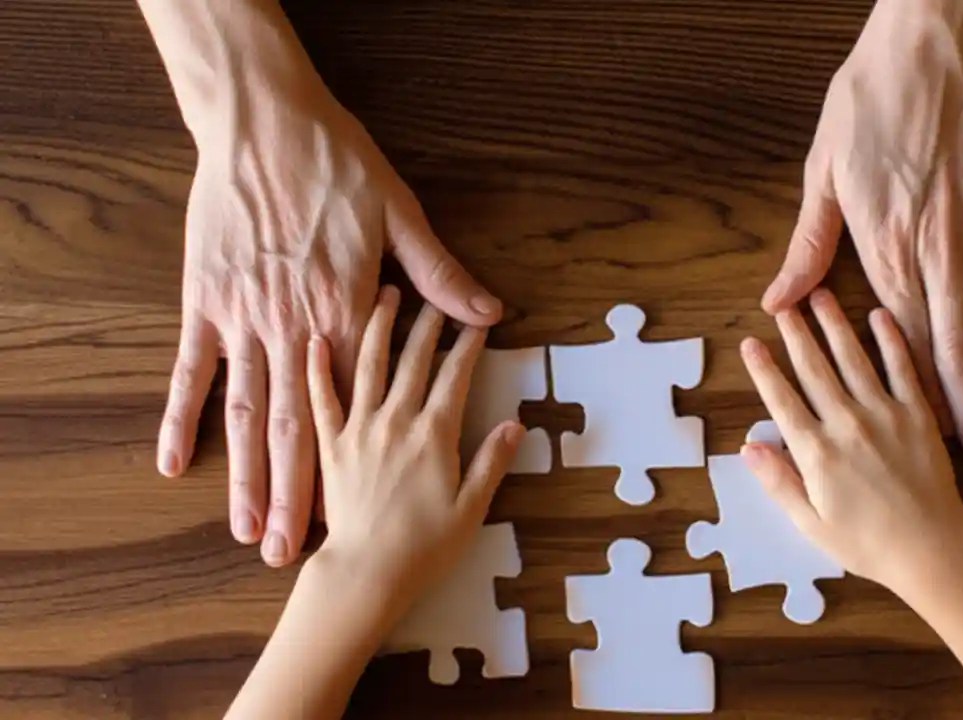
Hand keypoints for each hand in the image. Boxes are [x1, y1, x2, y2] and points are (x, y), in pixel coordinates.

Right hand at [156, 90, 501, 566]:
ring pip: (247, 413)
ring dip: (246, 477)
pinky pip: (193, 370)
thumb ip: (441, 272)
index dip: (353, 462)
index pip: (356, 409)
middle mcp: (297, 328)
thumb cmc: (335, 164)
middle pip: (295, 431)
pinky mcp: (206, 302)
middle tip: (288, 554)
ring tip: (244, 530)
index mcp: (347, 313)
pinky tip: (173, 462)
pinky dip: (182, 417)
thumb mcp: (400, 215)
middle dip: (294, 498)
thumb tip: (490, 312)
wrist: (263, 121)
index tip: (354, 512)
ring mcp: (246, 319)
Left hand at [307, 286, 524, 601]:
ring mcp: (359, 429)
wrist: (367, 573)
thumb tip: (517, 423)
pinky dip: (317, 367)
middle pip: (414, 359)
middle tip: (436, 290)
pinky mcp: (330, 445)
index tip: (479, 317)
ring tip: (385, 292)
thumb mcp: (473, 507)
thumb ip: (492, 461)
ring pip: (369, 365)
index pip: (456, 374)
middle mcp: (396, 420)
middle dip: (429, 321)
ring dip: (379, 325)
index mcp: (435, 434)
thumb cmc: (425, 547)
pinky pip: (321, 399)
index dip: (469, 342)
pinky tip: (316, 338)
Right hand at [740, 289, 962, 592]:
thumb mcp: (810, 524)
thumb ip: (779, 482)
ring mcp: (885, 416)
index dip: (763, 369)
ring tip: (820, 294)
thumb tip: (748, 447)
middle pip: (814, 369)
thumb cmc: (867, 544)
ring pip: (853, 359)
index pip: (781, 400)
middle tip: (782, 304)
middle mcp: (846, 425)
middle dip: (794, 334)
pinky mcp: (918, 415)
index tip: (749, 343)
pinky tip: (878, 315)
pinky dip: (890, 340)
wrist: (932, 549)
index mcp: (816, 453)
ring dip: (834, 325)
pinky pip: (902, 369)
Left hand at [762, 0, 962, 482]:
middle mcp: (940, 249)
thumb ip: (807, 245)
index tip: (929, 448)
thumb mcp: (823, 173)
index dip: (920, 401)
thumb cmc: (868, 107)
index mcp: (888, 246)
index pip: (906, 344)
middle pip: (957, 350)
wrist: (928, 47)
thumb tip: (779, 300)